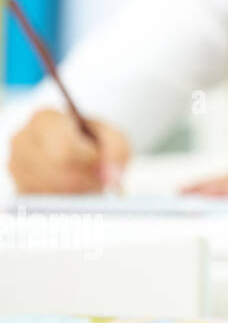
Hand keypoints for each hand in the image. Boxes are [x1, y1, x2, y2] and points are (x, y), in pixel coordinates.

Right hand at [9, 108, 130, 193]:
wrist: (79, 151)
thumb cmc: (94, 141)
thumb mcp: (113, 137)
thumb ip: (117, 151)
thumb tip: (111, 179)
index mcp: (44, 119)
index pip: (65, 149)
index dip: (89, 162)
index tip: (102, 164)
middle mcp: (22, 139)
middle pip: (57, 172)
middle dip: (86, 180)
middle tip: (100, 179)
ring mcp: (16, 165)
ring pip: (51, 190)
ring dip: (78, 193)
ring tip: (90, 183)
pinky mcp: (19, 188)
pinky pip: (45, 203)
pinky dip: (66, 203)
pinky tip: (75, 192)